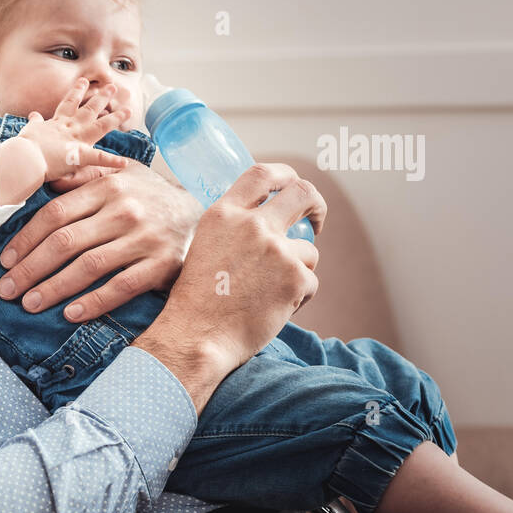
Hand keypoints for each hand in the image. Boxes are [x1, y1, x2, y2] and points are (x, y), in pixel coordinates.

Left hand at [0, 163, 204, 321]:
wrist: (203, 216)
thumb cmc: (149, 197)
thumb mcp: (120, 175)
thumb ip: (81, 177)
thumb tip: (42, 180)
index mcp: (107, 186)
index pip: (55, 214)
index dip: (26, 239)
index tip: (5, 261)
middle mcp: (124, 211)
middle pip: (65, 242)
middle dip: (30, 268)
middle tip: (7, 289)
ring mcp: (144, 238)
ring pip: (88, 266)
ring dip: (53, 288)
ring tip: (29, 304)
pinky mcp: (162, 265)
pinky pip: (121, 287)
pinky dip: (93, 302)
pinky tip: (70, 314)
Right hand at [17, 78, 130, 181]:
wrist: (25, 158)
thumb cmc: (24, 147)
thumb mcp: (29, 130)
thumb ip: (35, 123)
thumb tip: (34, 115)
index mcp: (57, 123)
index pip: (69, 103)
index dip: (77, 91)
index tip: (84, 80)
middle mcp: (70, 127)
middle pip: (89, 109)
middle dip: (102, 97)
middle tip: (113, 86)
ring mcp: (77, 140)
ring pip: (101, 126)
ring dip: (115, 118)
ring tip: (128, 111)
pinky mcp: (80, 155)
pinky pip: (100, 159)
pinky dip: (112, 161)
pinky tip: (125, 163)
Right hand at [154, 163, 326, 369]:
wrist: (196, 337)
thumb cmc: (195, 302)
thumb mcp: (203, 248)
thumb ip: (231, 230)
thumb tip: (264, 223)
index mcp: (223, 215)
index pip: (261, 175)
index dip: (284, 175)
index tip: (291, 184)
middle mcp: (251, 225)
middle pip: (302, 193)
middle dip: (316, 205)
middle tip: (316, 221)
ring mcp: (276, 250)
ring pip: (309, 252)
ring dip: (297, 271)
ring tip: (269, 295)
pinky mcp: (295, 277)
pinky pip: (310, 283)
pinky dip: (296, 298)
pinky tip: (271, 311)